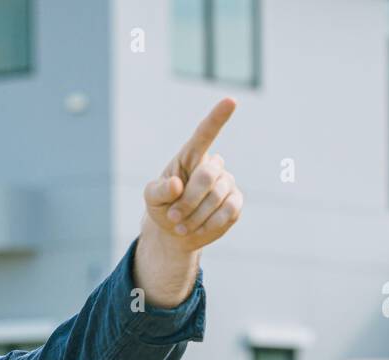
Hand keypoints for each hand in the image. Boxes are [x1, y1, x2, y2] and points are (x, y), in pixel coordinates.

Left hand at [142, 98, 242, 253]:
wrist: (177, 231)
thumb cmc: (164, 207)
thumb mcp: (152, 199)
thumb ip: (159, 191)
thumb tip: (177, 185)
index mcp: (191, 156)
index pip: (205, 133)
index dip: (217, 117)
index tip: (230, 101)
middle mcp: (213, 165)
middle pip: (207, 176)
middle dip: (188, 200)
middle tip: (173, 216)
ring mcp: (227, 182)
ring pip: (217, 197)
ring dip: (196, 216)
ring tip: (181, 226)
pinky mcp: (236, 202)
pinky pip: (229, 211)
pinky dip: (210, 224)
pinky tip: (197, 229)